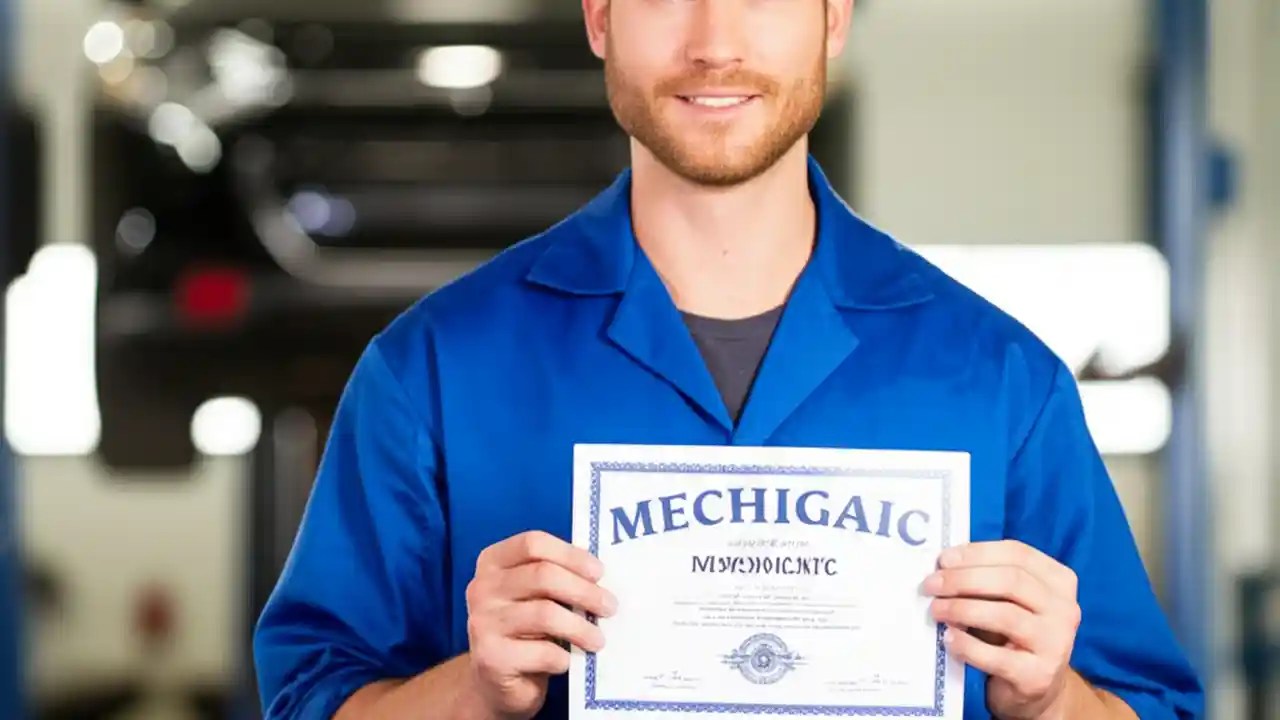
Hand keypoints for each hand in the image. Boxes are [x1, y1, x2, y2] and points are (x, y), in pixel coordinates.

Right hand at [465, 530, 617, 719]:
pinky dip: (563, 657)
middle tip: (609, 606)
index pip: (532, 543)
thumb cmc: (525, 632)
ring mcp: (483, 623)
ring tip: (598, 640)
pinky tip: (567, 661)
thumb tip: (601, 577)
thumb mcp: (534, 597)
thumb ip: (557, 579)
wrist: (494, 682)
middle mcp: (481, 588)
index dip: (570, 555)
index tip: (599, 572)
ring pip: (545, 614)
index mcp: (492, 563)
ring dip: (580, 628)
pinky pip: (542, 652)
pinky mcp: (491, 658)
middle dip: (584, 591)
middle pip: (543, 575)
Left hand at [923, 540, 1080, 719]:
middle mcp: (1065, 609)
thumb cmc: (1013, 635)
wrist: (1035, 688)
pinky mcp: (1038, 676)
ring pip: (1004, 615)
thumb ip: (986, 579)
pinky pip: (995, 656)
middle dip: (963, 579)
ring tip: (936, 610)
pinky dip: (967, 645)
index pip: (1018, 554)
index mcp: (1059, 581)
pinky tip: (948, 639)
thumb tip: (942, 566)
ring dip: (961, 609)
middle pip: (1010, 581)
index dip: (977, 553)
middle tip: (931, 584)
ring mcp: (1056, 644)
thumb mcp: (1008, 600)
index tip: (944, 559)